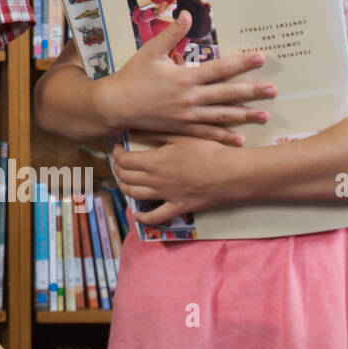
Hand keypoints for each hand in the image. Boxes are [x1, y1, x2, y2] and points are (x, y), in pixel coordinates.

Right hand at [90, 11, 274, 142]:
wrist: (116, 105)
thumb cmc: (132, 76)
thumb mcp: (150, 51)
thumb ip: (171, 34)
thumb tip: (187, 15)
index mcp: (184, 77)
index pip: (219, 68)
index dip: (241, 63)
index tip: (260, 58)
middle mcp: (190, 97)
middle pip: (227, 94)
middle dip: (251, 91)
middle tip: (273, 90)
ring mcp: (187, 115)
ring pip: (221, 116)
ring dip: (244, 115)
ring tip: (264, 115)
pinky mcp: (181, 128)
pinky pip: (206, 133)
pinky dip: (223, 136)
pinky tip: (239, 139)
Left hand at [111, 133, 246, 222]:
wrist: (230, 173)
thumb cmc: (208, 151)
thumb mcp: (180, 136)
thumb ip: (154, 134)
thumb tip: (133, 130)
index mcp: (154, 161)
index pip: (124, 160)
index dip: (117, 154)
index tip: (118, 148)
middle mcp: (155, 180)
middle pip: (125, 177)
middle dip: (118, 169)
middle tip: (120, 162)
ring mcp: (165, 196)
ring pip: (134, 195)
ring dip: (125, 188)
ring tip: (124, 181)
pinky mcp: (178, 207)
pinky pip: (156, 217)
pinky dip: (143, 218)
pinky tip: (137, 215)